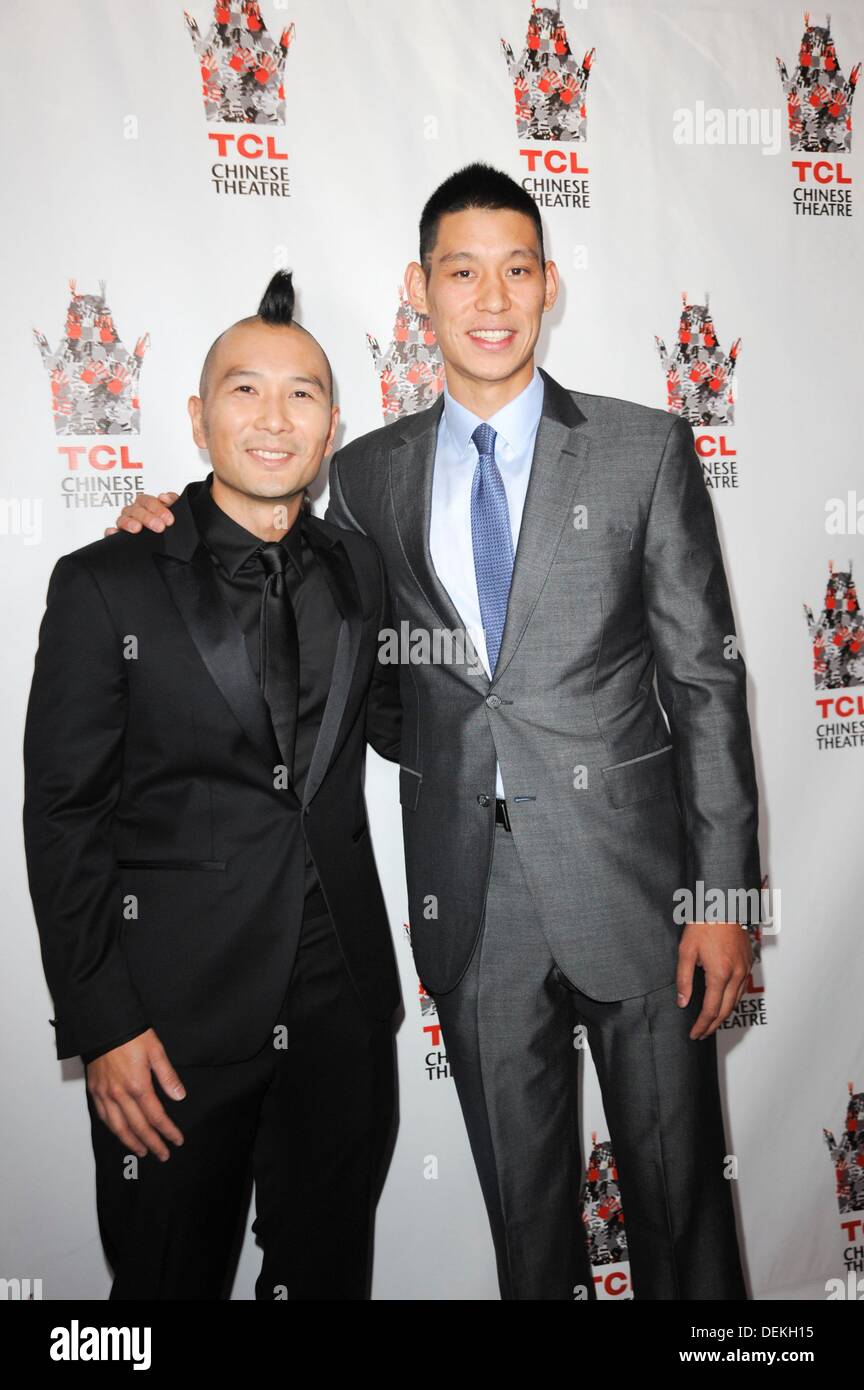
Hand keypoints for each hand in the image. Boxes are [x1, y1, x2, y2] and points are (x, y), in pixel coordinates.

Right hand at [86, 1028, 186, 1160]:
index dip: (168, 1131)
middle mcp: (119, 1094)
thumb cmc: (130, 1034)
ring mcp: (105, 1094)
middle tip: (162, 1154)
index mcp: (138, 1085)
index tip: (177, 1140)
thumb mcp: (156, 1050)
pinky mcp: (94, 1090)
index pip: (156, 1116)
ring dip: (131, 1142)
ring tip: (142, 1151)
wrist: (103, 1024)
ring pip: (118, 1127)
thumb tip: (179, 1097)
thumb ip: (167, 1076)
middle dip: (152, 1143)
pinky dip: (113, 1129)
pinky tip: (120, 1133)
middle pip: (138, 1127)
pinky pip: (103, 1116)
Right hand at [103, 491, 178, 536]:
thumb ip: (174, 502)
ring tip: (137, 529)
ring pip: (122, 519)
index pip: (149, 501)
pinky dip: (112, 532)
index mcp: (147, 506)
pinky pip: (111, 533)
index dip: (158, 508)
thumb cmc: (169, 528)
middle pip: (136, 509)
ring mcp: (126, 524)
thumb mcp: (174, 516)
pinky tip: (115, 534)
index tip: (169, 520)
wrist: (171, 551)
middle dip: (148, 517)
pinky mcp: (119, 538)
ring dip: (129, 522)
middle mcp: (135, 513)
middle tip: (159, 527)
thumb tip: (165, 497)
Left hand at [676, 921, 751, 1039]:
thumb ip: (684, 979)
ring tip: (710, 1023)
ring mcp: (745, 969)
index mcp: (720, 974)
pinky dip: (732, 1001)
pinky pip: (741, 989)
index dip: (702, 1025)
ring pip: (735, 1001)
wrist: (722, 906)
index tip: (694, 1034)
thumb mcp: (686, 951)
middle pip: (725, 1010)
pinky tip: (723, 1003)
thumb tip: (682, 1002)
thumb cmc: (702, 925)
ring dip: (723, 1015)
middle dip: (713, 1026)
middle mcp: (736, 975)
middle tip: (701, 1034)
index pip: (711, 1010)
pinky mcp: (748, 963)